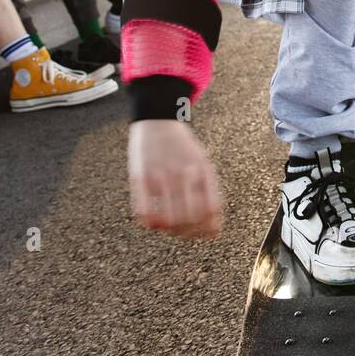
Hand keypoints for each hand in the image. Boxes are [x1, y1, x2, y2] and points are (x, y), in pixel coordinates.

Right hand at [129, 119, 221, 238]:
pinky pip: (144, 211)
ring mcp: (161, 175)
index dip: (209, 228)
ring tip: (169, 228)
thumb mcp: (203, 163)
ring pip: (169, 219)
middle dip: (188, 232)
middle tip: (184, 232)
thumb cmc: (182, 147)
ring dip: (170, 231)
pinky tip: (153, 222)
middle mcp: (184, 173)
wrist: (157, 120)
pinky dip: (149, 223)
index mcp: (203, 170)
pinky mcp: (140, 177)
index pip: (211, 211)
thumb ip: (210, 193)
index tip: (205, 234)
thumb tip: (214, 229)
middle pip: (191, 219)